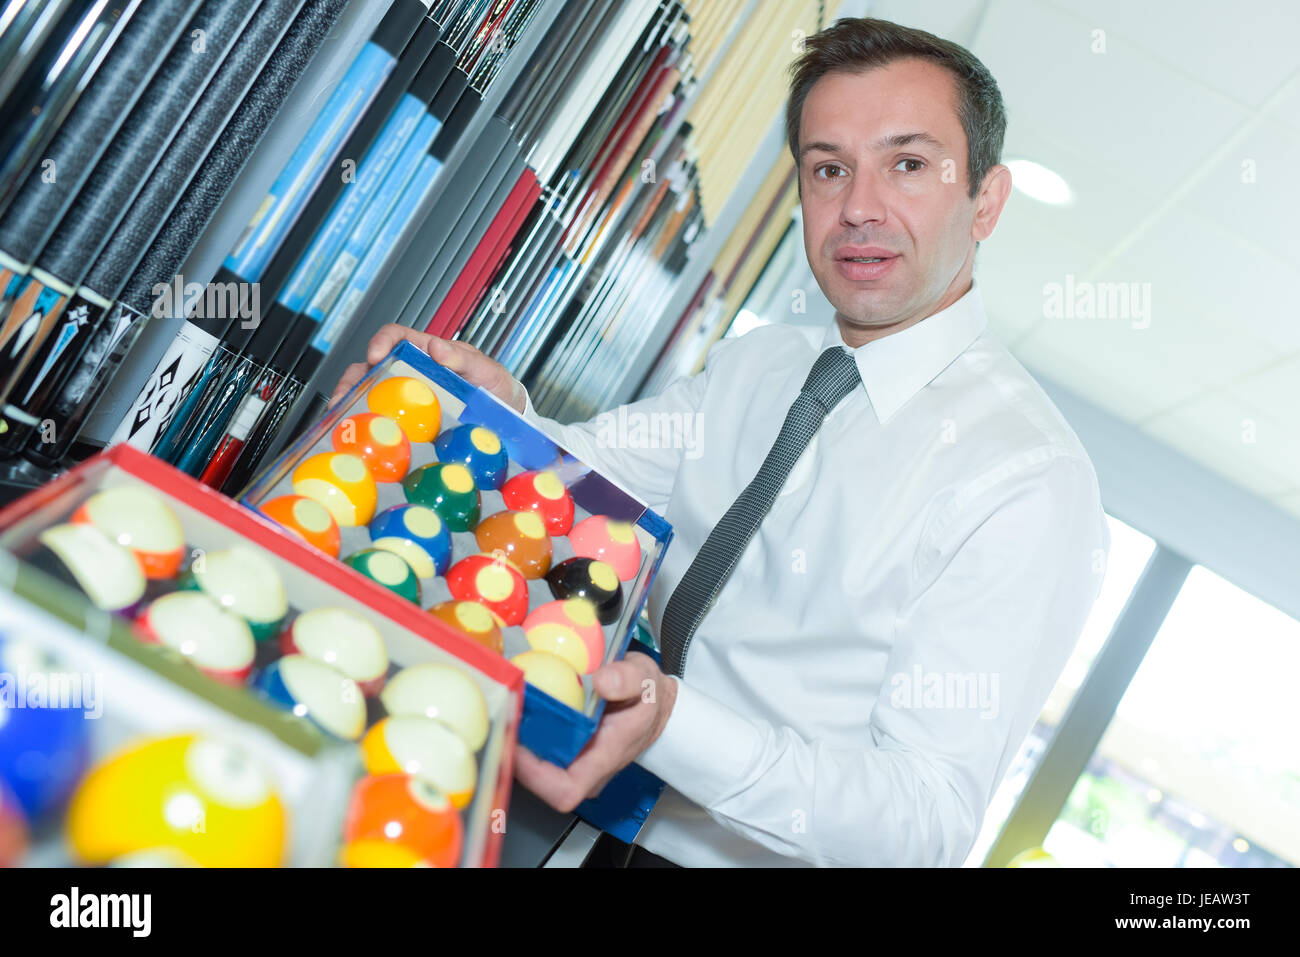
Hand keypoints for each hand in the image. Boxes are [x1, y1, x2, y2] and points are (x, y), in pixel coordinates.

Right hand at [331, 323, 525, 412]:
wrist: (506, 416)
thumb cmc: (496, 387)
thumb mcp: (486, 371)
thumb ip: (464, 359)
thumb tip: (436, 348)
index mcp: (428, 353)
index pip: (397, 336)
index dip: (382, 341)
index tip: (376, 355)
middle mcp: (412, 372)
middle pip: (372, 369)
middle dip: (352, 381)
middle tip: (342, 398)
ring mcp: (407, 397)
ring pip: (370, 395)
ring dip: (352, 406)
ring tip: (341, 421)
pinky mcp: (410, 420)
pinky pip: (384, 420)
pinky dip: (368, 427)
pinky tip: (360, 439)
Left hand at [514, 652, 677, 812]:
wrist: (652, 703)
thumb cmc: (648, 698)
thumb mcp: (646, 681)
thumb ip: (627, 679)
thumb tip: (602, 681)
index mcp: (603, 759)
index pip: (564, 790)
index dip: (534, 776)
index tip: (516, 743)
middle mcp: (582, 768)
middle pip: (536, 779)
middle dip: (513, 749)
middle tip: (500, 713)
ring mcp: (570, 761)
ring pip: (529, 764)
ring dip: (512, 738)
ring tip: (501, 705)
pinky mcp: (560, 749)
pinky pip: (533, 747)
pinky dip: (519, 728)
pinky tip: (512, 704)